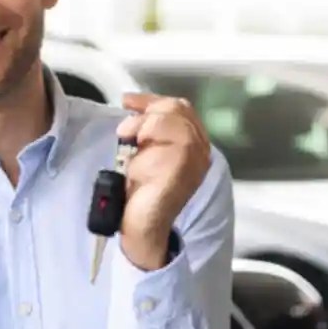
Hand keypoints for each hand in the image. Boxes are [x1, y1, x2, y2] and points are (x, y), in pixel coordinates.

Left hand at [114, 94, 211, 270]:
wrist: (144, 227)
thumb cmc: (144, 193)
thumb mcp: (147, 152)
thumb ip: (150, 129)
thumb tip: (133, 105)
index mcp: (195, 143)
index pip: (180, 107)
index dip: (152, 100)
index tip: (129, 101)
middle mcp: (200, 151)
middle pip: (175, 110)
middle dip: (144, 117)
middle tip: (127, 136)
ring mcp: (193, 163)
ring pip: (168, 123)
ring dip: (141, 134)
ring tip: (133, 156)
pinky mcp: (181, 174)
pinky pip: (160, 149)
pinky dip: (141, 157)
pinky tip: (136, 172)